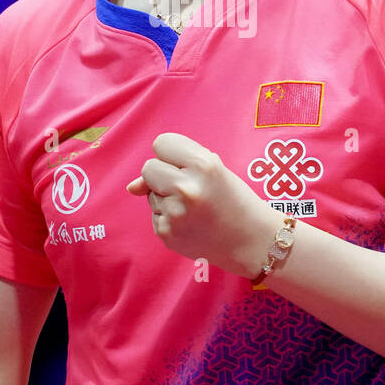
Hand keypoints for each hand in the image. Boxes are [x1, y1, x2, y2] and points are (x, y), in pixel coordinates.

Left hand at [126, 132, 279, 279]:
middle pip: (148, 168)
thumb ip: (174, 165)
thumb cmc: (235, 201)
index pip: (161, 143)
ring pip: (150, 193)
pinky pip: (155, 215)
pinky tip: (191, 224)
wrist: (252, 241)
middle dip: (163, 175)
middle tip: (188, 187)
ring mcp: (174, 213)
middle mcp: (186, 187)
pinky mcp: (167, 233)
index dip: (172, 154)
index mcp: (203, 164)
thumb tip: (132, 188)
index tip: (185, 164)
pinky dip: (169, 218)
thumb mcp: (214, 171)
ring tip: (195, 209)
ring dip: (166, 198)